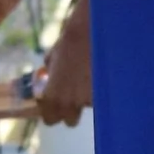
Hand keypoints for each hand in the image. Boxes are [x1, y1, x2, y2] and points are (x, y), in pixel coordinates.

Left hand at [34, 2, 90, 126]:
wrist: (91, 32)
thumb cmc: (69, 41)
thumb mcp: (53, 57)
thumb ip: (50, 72)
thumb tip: (49, 74)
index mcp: (52, 95)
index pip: (49, 119)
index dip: (52, 113)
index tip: (54, 105)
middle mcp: (70, 102)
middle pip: (70, 121)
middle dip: (71, 111)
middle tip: (74, 96)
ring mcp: (88, 100)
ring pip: (87, 108)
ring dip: (88, 98)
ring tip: (90, 79)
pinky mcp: (105, 93)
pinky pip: (101, 99)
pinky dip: (101, 91)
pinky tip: (101, 76)